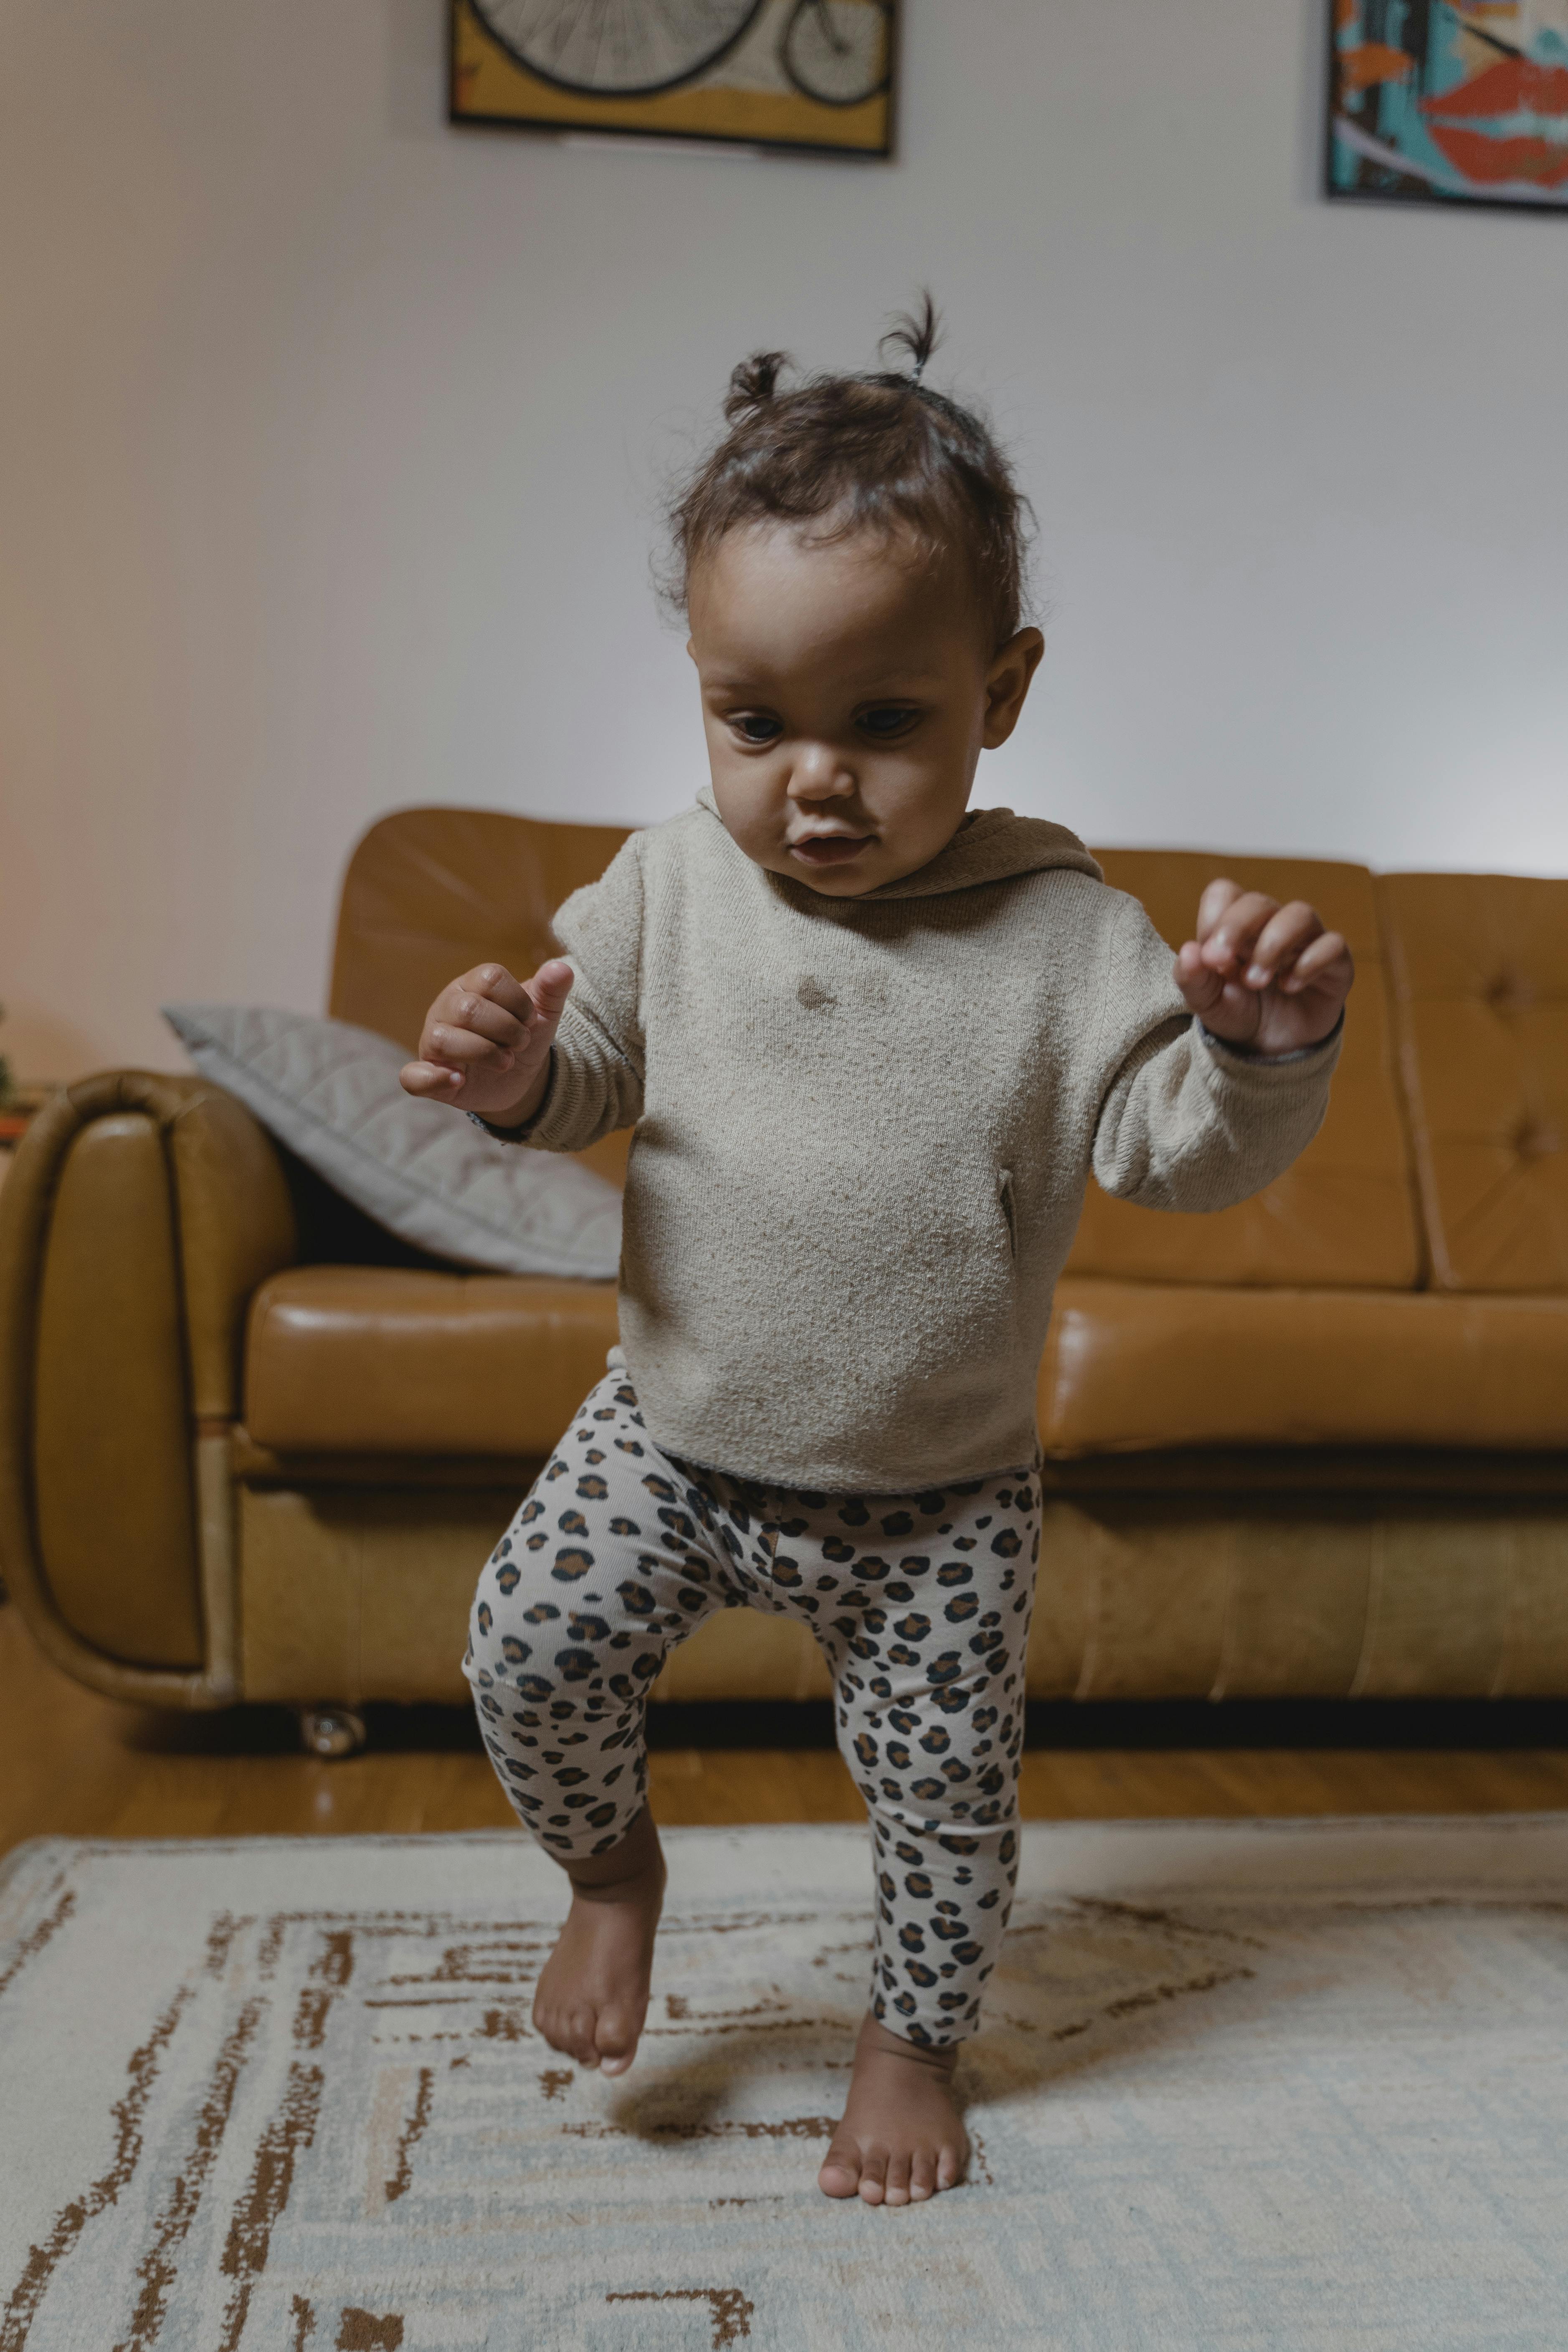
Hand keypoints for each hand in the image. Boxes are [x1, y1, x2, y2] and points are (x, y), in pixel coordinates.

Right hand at [399, 958, 572, 1125]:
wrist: (520, 1079)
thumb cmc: (524, 1036)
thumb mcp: (544, 1014)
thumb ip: (552, 990)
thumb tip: (561, 969)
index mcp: (473, 985)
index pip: (490, 978)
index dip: (518, 1001)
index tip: (530, 1020)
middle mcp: (447, 1008)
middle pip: (467, 1009)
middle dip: (505, 1029)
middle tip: (520, 1044)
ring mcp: (433, 1041)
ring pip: (442, 1039)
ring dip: (482, 1053)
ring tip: (505, 1063)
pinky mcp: (429, 1075)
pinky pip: (413, 1076)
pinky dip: (433, 1079)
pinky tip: (458, 1080)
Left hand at [1175, 880, 1352, 1053]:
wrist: (1271, 1050)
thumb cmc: (1238, 1013)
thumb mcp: (1207, 1003)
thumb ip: (1192, 978)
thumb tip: (1188, 951)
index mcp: (1236, 927)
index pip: (1224, 893)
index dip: (1213, 919)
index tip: (1209, 958)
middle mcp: (1272, 925)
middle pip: (1258, 901)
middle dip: (1237, 929)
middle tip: (1223, 964)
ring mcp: (1306, 941)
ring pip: (1300, 914)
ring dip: (1273, 945)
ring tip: (1255, 980)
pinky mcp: (1335, 962)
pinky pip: (1333, 944)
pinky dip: (1310, 963)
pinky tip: (1290, 987)